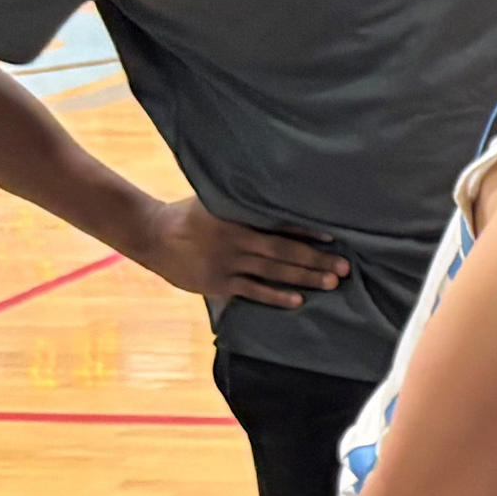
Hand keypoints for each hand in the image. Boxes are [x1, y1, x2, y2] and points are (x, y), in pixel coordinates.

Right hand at [128, 195, 347, 308]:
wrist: (151, 235)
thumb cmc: (191, 216)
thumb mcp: (216, 201)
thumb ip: (244, 203)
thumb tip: (280, 196)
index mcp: (237, 216)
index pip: (279, 223)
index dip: (307, 231)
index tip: (334, 237)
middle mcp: (235, 239)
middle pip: (283, 251)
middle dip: (316, 259)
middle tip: (345, 267)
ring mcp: (227, 263)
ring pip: (273, 272)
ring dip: (304, 277)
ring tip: (332, 282)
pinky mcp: (218, 283)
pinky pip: (253, 291)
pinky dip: (276, 296)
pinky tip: (298, 299)